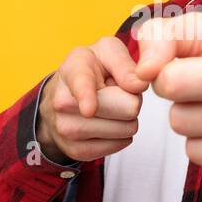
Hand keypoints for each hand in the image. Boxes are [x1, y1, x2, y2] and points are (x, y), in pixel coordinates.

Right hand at [37, 37, 147, 162]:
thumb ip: (125, 64)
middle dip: (131, 99)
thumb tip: (139, 85)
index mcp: (73, 71)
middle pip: (127, 109)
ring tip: (109, 105)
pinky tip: (106, 121)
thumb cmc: (91, 68)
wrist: (62, 93)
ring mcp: (66, 130)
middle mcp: (63, 103)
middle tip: (115, 91)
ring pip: (126, 129)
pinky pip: (120, 144)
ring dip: (127, 118)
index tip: (89, 109)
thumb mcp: (108, 51)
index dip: (87, 98)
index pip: (82, 86)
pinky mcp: (76, 150)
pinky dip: (121, 134)